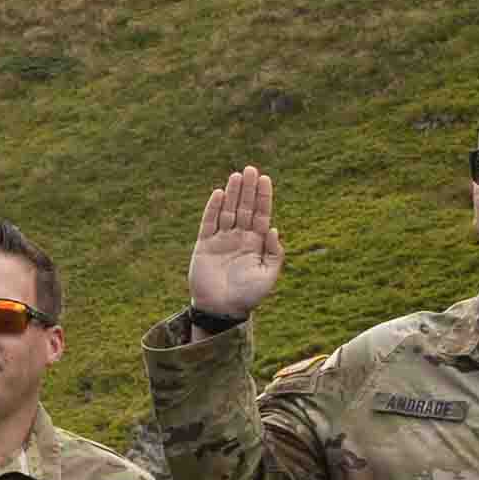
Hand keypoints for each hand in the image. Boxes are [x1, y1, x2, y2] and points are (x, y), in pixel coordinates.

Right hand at [186, 166, 283, 319]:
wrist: (222, 310)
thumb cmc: (248, 296)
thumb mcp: (268, 276)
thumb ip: (274, 254)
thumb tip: (274, 229)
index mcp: (255, 244)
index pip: (261, 215)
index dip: (263, 197)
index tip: (265, 179)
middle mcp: (239, 238)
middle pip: (244, 208)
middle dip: (248, 190)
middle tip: (251, 169)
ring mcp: (221, 240)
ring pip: (228, 211)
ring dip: (232, 194)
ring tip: (237, 175)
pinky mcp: (204, 245)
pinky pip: (209, 222)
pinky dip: (213, 208)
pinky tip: (219, 194)